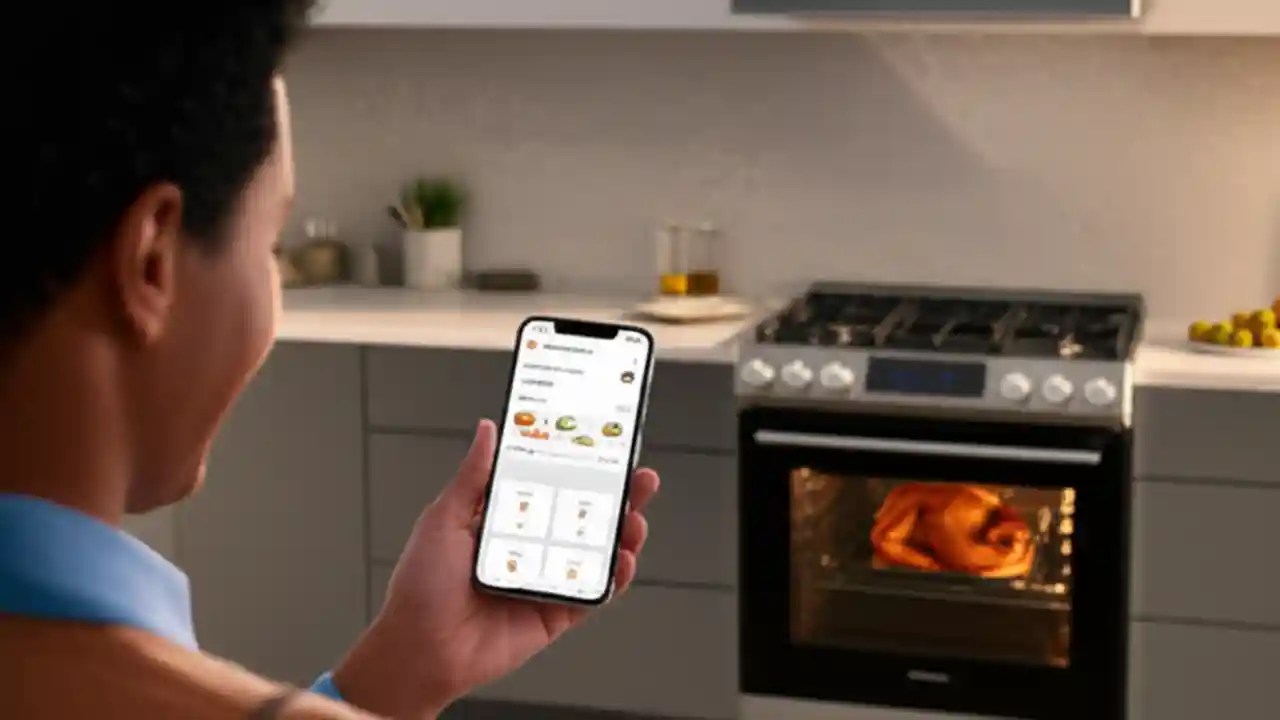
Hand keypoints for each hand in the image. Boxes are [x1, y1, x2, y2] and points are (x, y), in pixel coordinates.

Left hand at [333, 420, 659, 718]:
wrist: (420, 650)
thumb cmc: (420, 587)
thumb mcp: (443, 518)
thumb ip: (473, 476)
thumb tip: (488, 430)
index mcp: (504, 521)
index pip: (552, 485)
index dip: (581, 467)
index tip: (605, 448)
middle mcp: (530, 548)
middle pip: (584, 516)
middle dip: (618, 496)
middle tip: (639, 478)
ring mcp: (546, 580)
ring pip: (597, 552)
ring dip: (624, 533)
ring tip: (635, 517)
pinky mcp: (556, 613)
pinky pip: (594, 593)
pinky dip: (615, 577)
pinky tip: (622, 559)